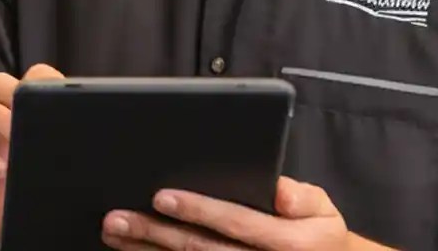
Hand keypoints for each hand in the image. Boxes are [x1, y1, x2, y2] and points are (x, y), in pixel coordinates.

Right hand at [0, 63, 64, 243]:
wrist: (6, 228)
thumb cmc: (39, 192)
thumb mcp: (62, 170)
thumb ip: (73, 147)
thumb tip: (110, 140)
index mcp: (27, 113)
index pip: (32, 77)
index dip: (43, 79)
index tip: (60, 94)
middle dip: (14, 91)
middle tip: (31, 109)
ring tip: (14, 137)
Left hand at [102, 177, 350, 250]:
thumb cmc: (316, 233)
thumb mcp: (323, 210)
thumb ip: (303, 198)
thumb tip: (279, 193)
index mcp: (289, 243)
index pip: (237, 223)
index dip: (199, 209)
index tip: (162, 196)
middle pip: (202, 249)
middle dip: (157, 233)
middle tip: (119, 217)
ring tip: (115, 233)